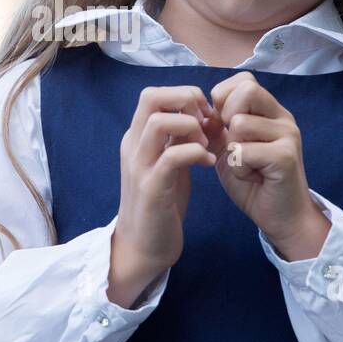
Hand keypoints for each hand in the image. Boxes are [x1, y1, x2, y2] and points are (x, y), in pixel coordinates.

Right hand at [111, 85, 219, 303]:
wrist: (143, 247)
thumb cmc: (160, 205)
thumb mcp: (167, 165)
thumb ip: (177, 141)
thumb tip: (199, 118)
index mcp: (137, 138)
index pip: (153, 94)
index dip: (183, 95)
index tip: (204, 114)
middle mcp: (133, 146)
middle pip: (151, 97)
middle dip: (186, 100)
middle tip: (206, 121)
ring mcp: (139, 166)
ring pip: (158, 122)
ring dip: (190, 126)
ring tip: (206, 143)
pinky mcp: (151, 188)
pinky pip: (172, 156)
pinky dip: (196, 153)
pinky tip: (209, 164)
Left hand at [205, 72, 330, 258]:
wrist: (282, 218)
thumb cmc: (255, 183)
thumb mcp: (229, 148)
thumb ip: (217, 126)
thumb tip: (202, 109)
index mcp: (270, 112)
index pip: (244, 80)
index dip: (223, 99)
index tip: (222, 126)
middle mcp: (283, 118)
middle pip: (246, 91)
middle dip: (227, 117)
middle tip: (233, 144)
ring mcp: (288, 135)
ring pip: (239, 123)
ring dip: (232, 150)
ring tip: (246, 166)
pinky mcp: (286, 156)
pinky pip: (244, 151)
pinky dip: (240, 168)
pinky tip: (253, 178)